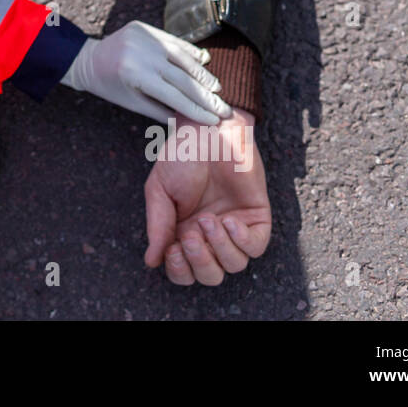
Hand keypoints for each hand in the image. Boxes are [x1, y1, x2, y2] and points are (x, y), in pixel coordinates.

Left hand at [61, 21, 230, 123]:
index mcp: (135, 75)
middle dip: (206, 96)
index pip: (175, 96)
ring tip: (217, 89)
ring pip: (182, 57)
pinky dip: (190, 52)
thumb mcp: (132, 103)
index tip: (215, 120)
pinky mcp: (144, 28)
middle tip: (225, 109)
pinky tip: (205, 63)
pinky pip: (173, 41)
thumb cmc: (110, 87)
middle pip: (183, 78)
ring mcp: (144, 38)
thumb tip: (191, 122)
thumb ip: (161, 111)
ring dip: (203, 74)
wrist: (87, 59)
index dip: (197, 109)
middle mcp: (142, 54)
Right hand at [143, 108, 270, 285]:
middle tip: (191, 236)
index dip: (179, 269)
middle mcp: (210, 236)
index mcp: (183, 233)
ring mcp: (235, 228)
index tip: (173, 249)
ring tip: (209, 219)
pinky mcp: (257, 218)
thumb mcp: (159, 191)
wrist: (209, 131)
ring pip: (234, 265)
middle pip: (210, 275)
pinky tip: (229, 220)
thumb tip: (150, 262)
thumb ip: (158, 227)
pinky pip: (256, 247)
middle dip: (200, 262)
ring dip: (219, 248)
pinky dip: (242, 240)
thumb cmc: (182, 156)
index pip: (183, 271)